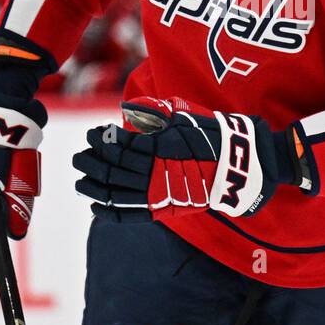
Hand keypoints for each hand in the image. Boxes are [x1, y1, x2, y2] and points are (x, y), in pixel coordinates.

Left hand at [72, 96, 301, 223]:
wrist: (243, 168)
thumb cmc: (215, 139)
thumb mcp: (187, 120)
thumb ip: (158, 117)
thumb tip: (130, 110)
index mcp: (161, 147)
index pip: (121, 144)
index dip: (103, 139)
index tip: (93, 133)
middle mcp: (157, 171)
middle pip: (114, 168)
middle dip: (93, 161)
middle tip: (80, 155)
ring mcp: (161, 192)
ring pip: (117, 192)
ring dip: (95, 186)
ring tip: (81, 179)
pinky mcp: (166, 208)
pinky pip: (131, 214)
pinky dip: (111, 211)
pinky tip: (96, 206)